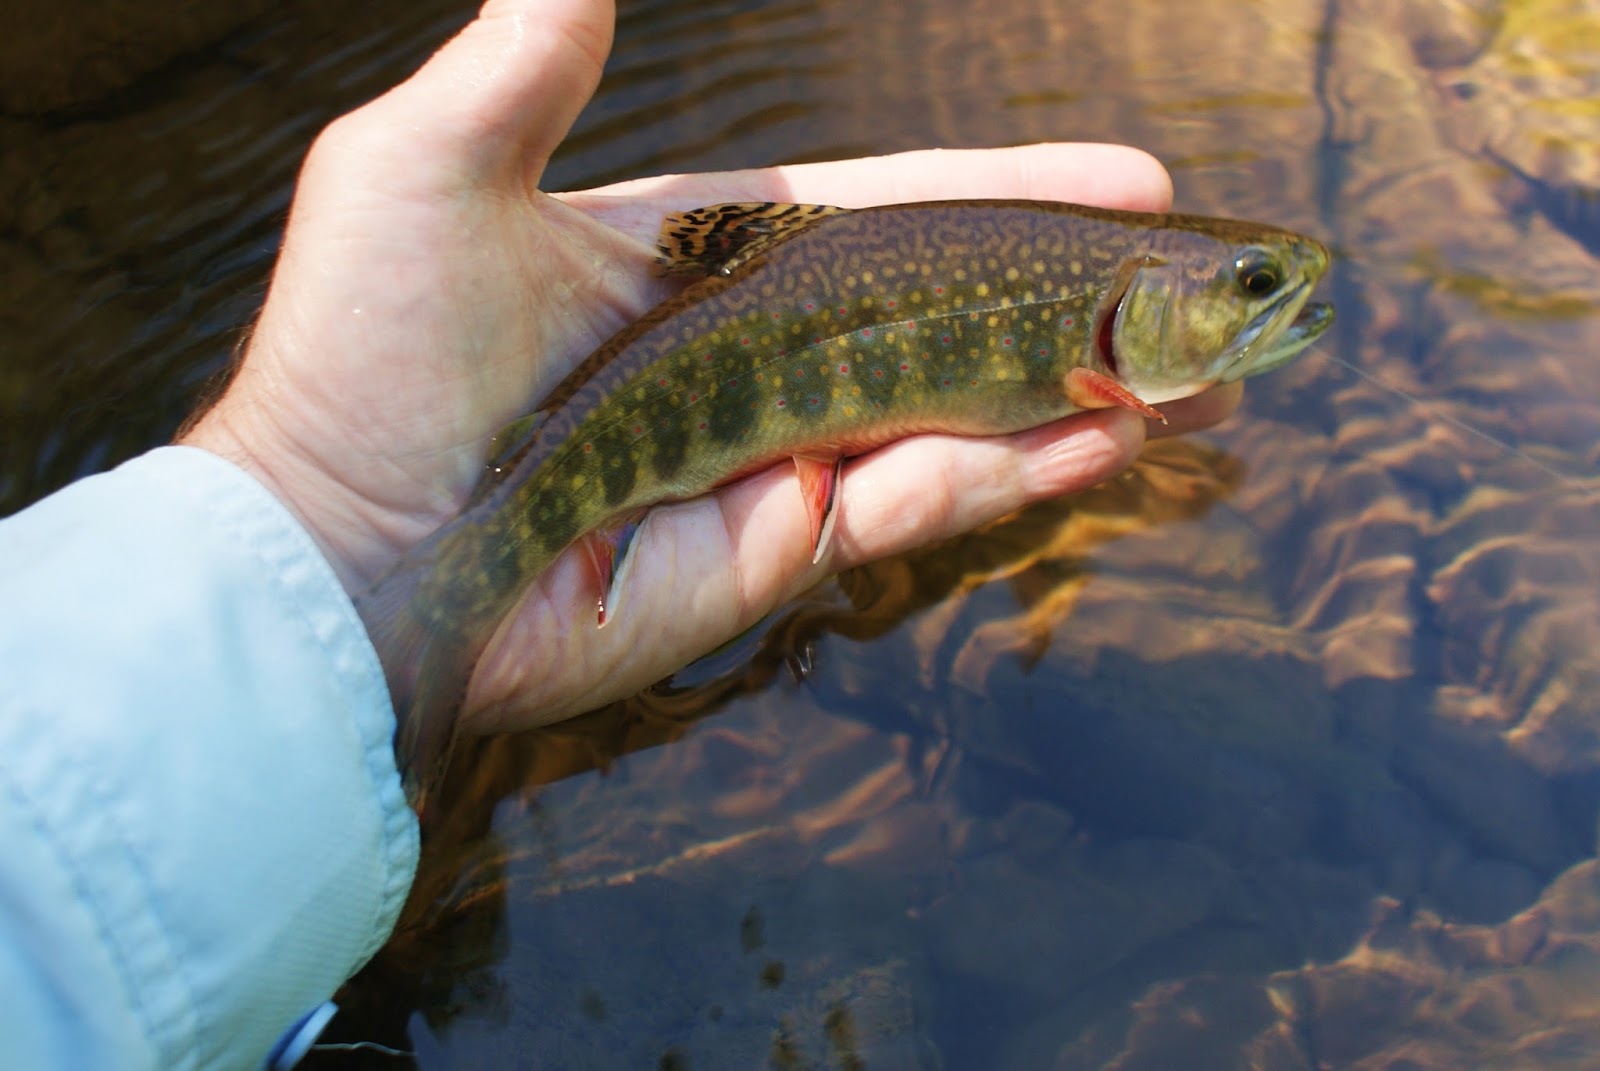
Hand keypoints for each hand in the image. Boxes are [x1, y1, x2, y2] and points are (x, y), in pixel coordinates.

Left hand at [180, 0, 1239, 733]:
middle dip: (1077, 313)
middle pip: (947, 325)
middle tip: (1206, 308)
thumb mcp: (425, 171)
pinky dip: (999, 480)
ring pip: (954, 423)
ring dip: (1074, 401)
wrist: (335, 557)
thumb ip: (523, 67)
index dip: (1002, 196)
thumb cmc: (366, 356)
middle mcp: (749, 363)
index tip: (1124, 185)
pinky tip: (1091, 445)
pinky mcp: (770, 560)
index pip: (883, 215)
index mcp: (697, 263)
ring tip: (1195, 381)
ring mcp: (769, 463)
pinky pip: (906, 510)